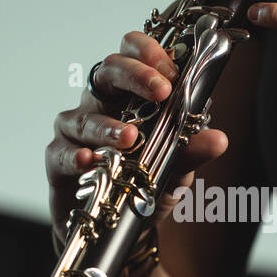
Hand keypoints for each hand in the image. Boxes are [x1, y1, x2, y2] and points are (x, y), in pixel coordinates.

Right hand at [45, 31, 227, 244]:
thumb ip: (192, 151)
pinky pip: (64, 153)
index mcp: (128, 92)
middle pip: (107, 71)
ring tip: (130, 138)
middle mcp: (99, 103)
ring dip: (109, 127)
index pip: (132, 52)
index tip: (172, 71)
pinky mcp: (57, 159)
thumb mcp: (175, 168)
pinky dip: (77, 156)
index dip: (149, 53)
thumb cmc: (142, 183)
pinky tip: (90, 160)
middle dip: (135, 75)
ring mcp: (75, 129)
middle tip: (161, 92)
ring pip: (87, 117)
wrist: (113, 224)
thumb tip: (218, 140)